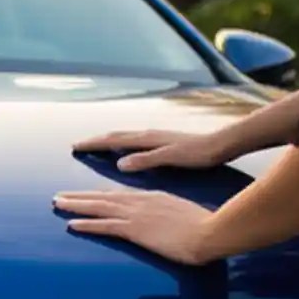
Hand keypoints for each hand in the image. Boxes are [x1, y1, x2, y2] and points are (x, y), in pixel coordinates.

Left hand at [54, 189, 216, 264]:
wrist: (211, 232)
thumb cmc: (205, 228)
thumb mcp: (183, 215)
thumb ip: (169, 216)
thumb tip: (164, 223)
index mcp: (153, 197)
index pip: (119, 195)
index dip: (100, 195)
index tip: (85, 195)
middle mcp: (141, 202)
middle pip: (103, 197)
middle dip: (80, 196)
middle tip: (60, 196)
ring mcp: (137, 214)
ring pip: (99, 207)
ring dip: (76, 206)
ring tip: (58, 204)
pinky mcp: (135, 229)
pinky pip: (105, 225)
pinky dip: (87, 224)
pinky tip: (72, 224)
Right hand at [73, 130, 229, 171]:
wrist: (223, 144)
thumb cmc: (198, 153)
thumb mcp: (171, 158)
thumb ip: (145, 160)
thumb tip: (120, 163)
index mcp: (147, 139)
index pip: (113, 139)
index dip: (93, 144)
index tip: (76, 146)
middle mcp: (149, 134)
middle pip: (116, 135)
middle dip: (96, 140)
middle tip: (79, 145)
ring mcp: (157, 137)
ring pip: (125, 137)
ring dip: (109, 141)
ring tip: (97, 146)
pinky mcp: (164, 142)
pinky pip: (135, 141)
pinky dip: (123, 144)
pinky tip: (126, 150)